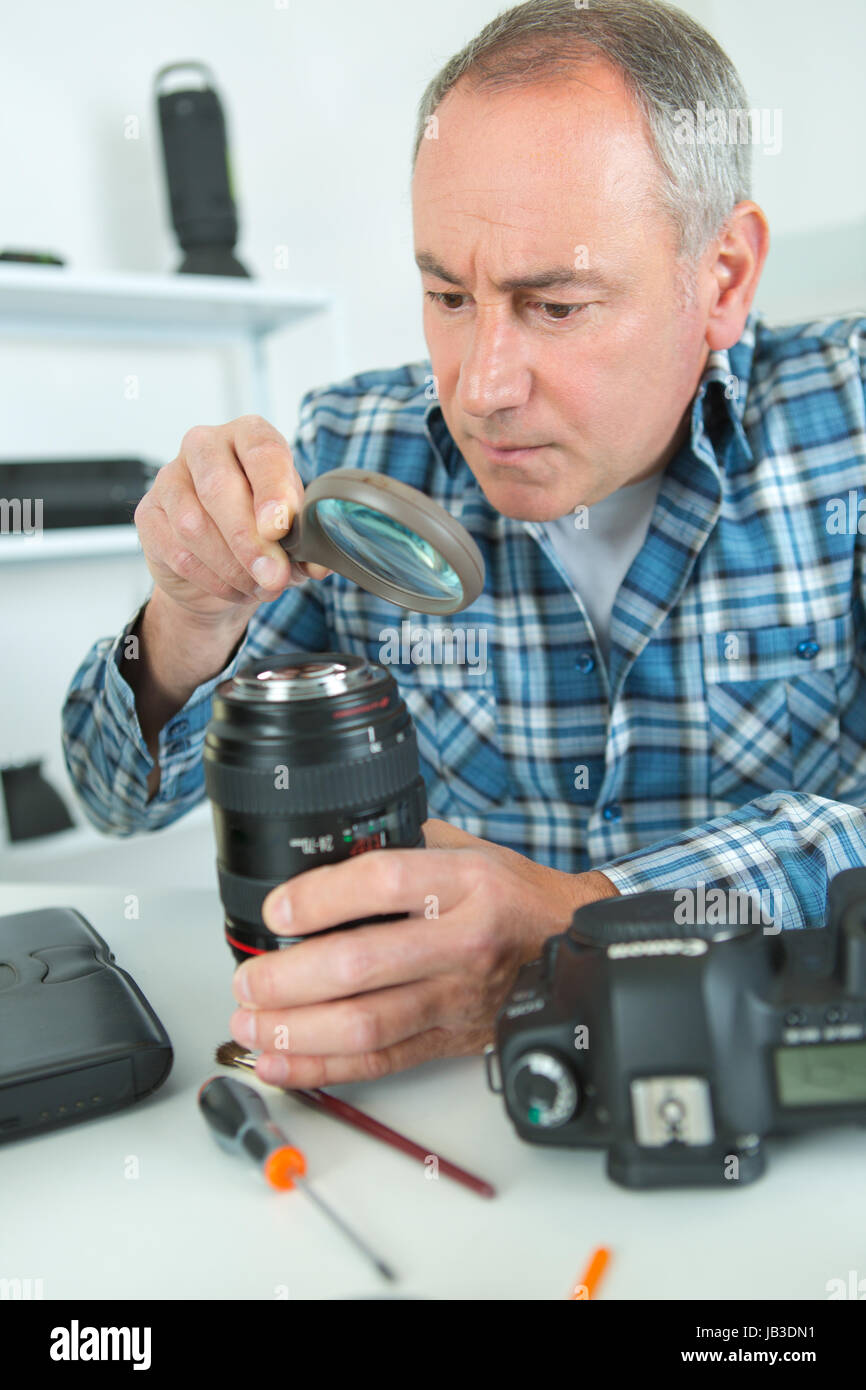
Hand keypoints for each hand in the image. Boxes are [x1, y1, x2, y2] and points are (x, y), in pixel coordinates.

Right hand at [134, 413, 330, 621]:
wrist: (221, 567)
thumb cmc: (262, 533)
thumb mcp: (295, 534)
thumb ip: (308, 544)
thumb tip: (319, 562)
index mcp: (249, 435)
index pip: (262, 450)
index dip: (272, 489)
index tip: (280, 527)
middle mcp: (205, 446)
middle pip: (219, 486)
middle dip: (249, 540)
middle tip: (274, 575)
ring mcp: (170, 478)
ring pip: (194, 524)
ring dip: (233, 566)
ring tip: (261, 587)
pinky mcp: (148, 514)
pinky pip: (177, 550)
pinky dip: (212, 578)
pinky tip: (235, 588)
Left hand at [229, 817, 619, 1086]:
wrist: (567, 940)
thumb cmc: (512, 892)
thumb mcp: (463, 847)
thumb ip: (400, 845)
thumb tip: (325, 848)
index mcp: (465, 882)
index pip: (383, 884)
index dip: (320, 898)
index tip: (278, 908)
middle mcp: (462, 942)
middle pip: (360, 965)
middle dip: (288, 977)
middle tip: (249, 978)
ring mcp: (457, 997)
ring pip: (365, 1024)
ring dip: (295, 1028)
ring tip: (250, 1022)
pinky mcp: (451, 1040)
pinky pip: (380, 1062)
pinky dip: (321, 1067)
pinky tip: (280, 1061)